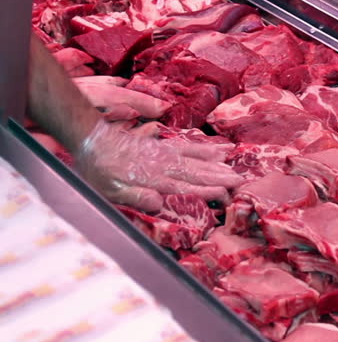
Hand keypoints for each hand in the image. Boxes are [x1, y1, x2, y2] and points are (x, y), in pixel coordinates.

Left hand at [77, 120, 243, 211]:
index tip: (225, 194)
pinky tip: (218, 150)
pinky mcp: (163, 145)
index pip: (185, 188)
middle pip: (196, 173)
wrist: (92, 139)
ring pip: (196, 161)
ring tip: (235, 168)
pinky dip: (204, 149)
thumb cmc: (99, 171)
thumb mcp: (109, 190)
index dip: (206, 191)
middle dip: (220, 178)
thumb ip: (134, 196)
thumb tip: (158, 202)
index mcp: (153, 180)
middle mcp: (163, 167)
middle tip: (241, 181)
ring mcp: (165, 154)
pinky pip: (188, 147)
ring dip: (217, 165)